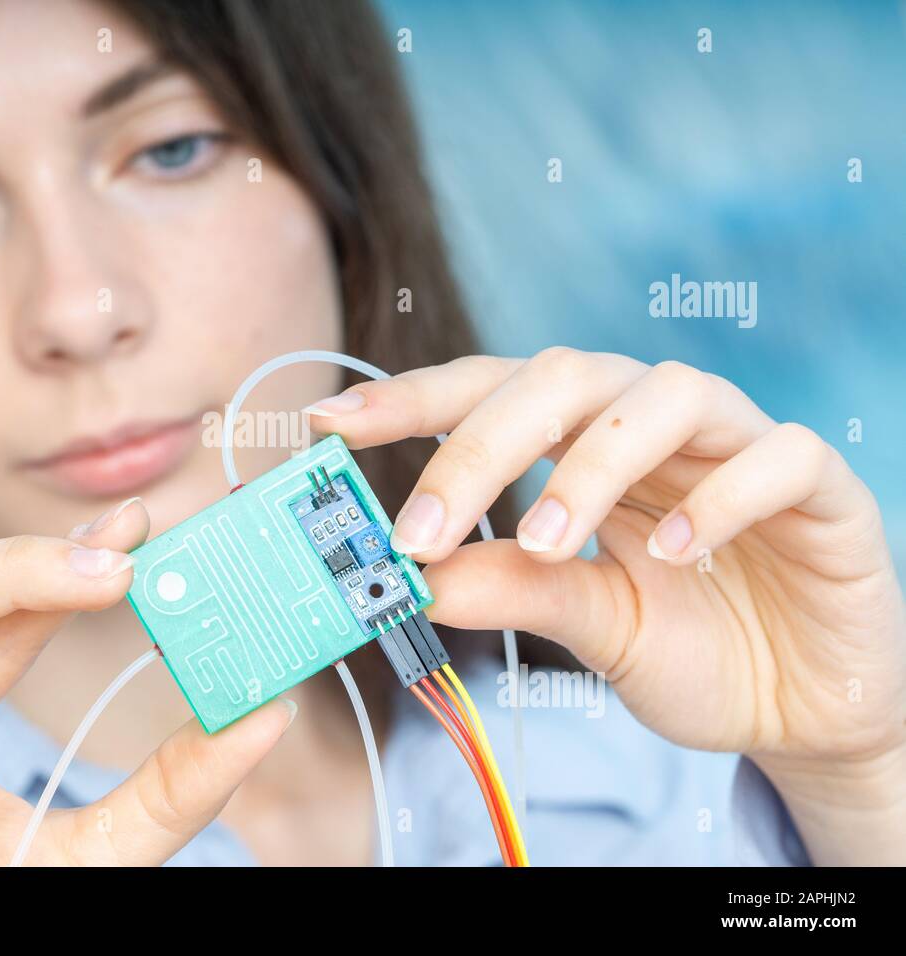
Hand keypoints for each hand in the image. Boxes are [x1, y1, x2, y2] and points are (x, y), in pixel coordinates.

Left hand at [308, 348, 905, 863]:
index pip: (490, 394)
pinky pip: (778, 455)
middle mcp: (654, 426)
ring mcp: (739, 444)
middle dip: (480, 446)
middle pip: (563, 378)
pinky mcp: (820, 484)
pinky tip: (676, 554)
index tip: (328, 424)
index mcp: (586, 446)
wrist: (804, 703)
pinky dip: (722, 497)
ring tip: (546, 544)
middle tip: (424, 529)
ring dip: (590, 465)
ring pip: (663, 395)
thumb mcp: (589, 626)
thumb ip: (515, 590)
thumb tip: (413, 578)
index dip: (410, 399)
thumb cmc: (693, 646)